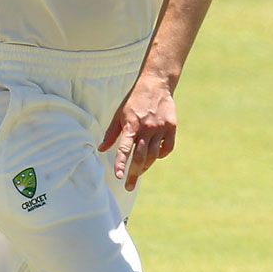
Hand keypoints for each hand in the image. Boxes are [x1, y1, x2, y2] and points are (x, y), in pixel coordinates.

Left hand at [98, 76, 176, 191]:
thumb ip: (111, 133)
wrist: (155, 84)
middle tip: (128, 187)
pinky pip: (167, 148)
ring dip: (145, 167)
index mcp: (131, 125)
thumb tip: (101, 149)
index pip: (124, 148)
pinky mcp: (171, 127)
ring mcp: (160, 128)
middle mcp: (146, 128)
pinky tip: (154, 156)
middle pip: (140, 157)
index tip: (118, 176)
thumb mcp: (119, 114)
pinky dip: (160, 155)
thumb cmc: (134, 100)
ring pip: (153, 155)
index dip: (121, 163)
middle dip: (133, 174)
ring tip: (138, 173)